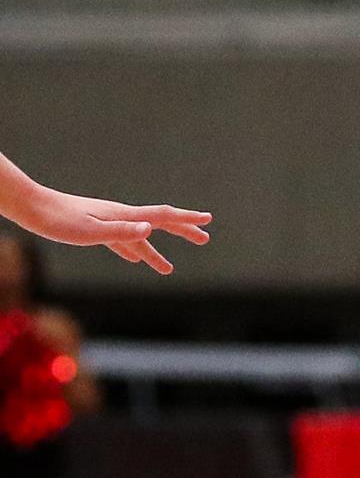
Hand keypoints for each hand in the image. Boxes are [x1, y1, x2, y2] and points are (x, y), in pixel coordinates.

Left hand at [16, 187, 210, 274]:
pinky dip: (133, 250)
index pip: (163, 216)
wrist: (33, 209)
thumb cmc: (59, 220)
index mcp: (125, 216)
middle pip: (159, 223)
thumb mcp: (90, 230)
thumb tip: (149, 229)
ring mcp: (109, 222)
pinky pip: (122, 241)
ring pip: (140, 238)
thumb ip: (121, 231)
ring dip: (156, 252)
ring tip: (168, 269)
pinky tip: (133, 259)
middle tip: (205, 238)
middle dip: (183, 231)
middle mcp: (121, 217)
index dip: (187, 219)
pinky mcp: (95, 229)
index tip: (209, 220)